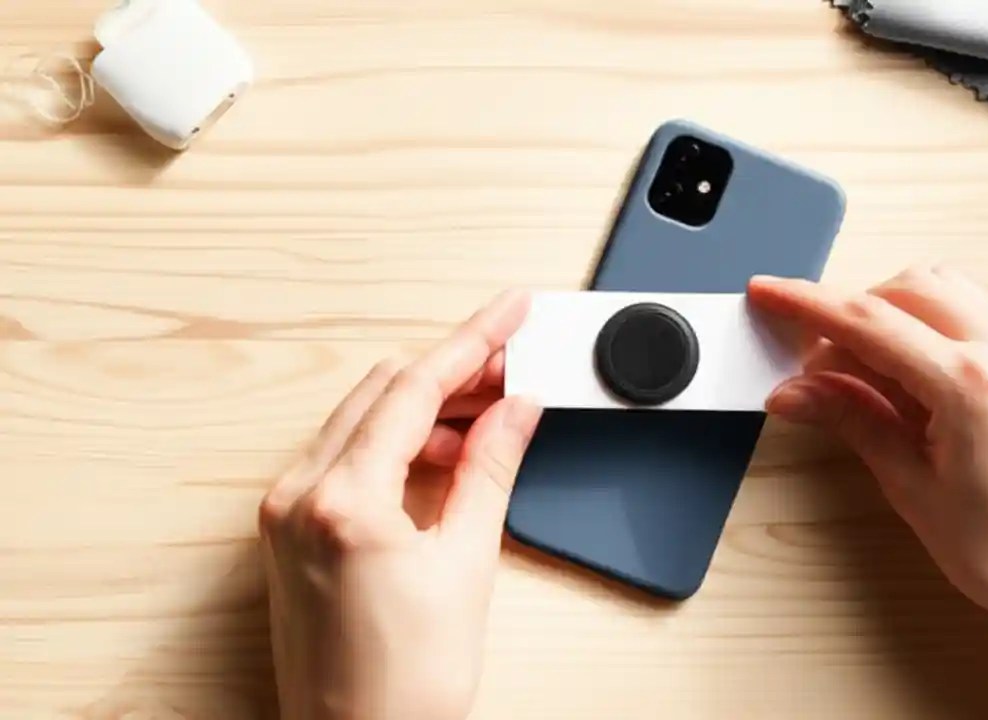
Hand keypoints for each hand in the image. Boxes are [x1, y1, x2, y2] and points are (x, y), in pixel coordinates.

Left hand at [258, 290, 541, 719]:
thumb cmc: (407, 685)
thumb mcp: (467, 563)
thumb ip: (490, 469)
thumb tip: (516, 409)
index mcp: (342, 501)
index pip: (414, 388)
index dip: (473, 340)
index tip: (510, 311)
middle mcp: (299, 496)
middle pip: (381, 391)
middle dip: (451, 371)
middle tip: (512, 366)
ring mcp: (286, 513)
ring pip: (361, 418)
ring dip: (424, 406)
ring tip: (489, 414)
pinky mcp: (289, 532)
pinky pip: (344, 456)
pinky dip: (395, 442)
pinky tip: (443, 454)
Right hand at [749, 268, 987, 718]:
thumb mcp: (916, 491)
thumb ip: (855, 422)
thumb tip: (797, 392)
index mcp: (970, 383)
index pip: (866, 320)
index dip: (805, 302)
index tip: (768, 292)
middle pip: (907, 287)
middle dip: (852, 311)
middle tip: (819, 367)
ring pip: (951, 288)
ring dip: (900, 309)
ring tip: (873, 373)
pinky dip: (945, 321)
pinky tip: (927, 374)